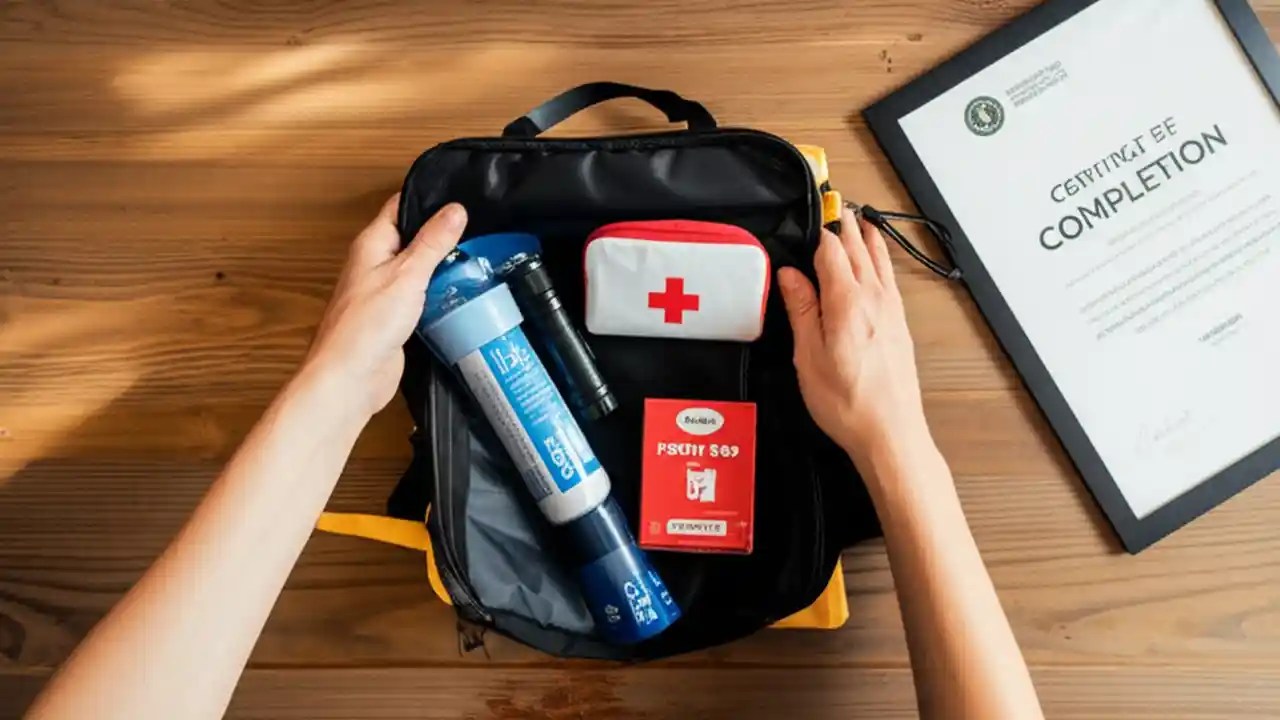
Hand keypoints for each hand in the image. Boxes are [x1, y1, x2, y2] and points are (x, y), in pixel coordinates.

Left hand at [303, 194, 465, 417]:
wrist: (351, 377)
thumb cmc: (367, 325)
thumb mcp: (407, 274)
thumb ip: (432, 242)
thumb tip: (455, 209)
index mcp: (371, 244)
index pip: (399, 207)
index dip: (427, 198)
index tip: (458, 193)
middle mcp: (374, 264)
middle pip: (410, 237)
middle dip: (440, 232)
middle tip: (477, 226)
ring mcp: (383, 292)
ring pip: (416, 267)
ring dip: (440, 264)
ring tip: (477, 255)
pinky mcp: (393, 317)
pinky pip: (418, 295)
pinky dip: (437, 291)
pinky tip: (460, 292)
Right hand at [777, 208, 929, 465]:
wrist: (891, 433)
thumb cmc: (848, 404)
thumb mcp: (808, 357)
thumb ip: (801, 310)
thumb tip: (790, 276)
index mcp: (847, 303)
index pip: (831, 250)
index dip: (818, 228)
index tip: (810, 210)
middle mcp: (875, 300)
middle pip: (858, 248)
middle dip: (844, 223)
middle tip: (834, 203)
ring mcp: (892, 311)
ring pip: (878, 260)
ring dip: (866, 237)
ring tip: (859, 219)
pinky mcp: (900, 325)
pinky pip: (890, 278)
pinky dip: (881, 260)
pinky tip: (878, 262)